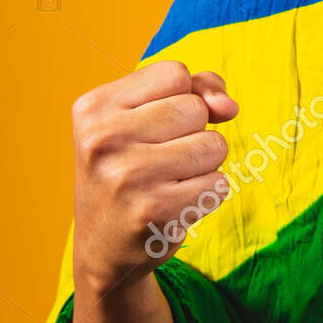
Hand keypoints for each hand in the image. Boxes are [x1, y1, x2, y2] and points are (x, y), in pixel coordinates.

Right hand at [70, 60, 238, 295]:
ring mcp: (127, 176)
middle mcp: (104, 139)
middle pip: (196, 109)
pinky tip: (174, 206)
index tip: (155, 126)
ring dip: (203, 165)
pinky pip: (218, 183)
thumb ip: (194, 91)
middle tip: (157, 161)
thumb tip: (228, 106)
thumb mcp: (143, 118)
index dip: (183, 98)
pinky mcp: (155, 210)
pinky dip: (206, 195)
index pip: (176, 74)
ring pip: (214, 145)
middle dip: (192, 133)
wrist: (103, 248)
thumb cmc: (130, 171)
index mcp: (94, 107)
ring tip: (167, 182)